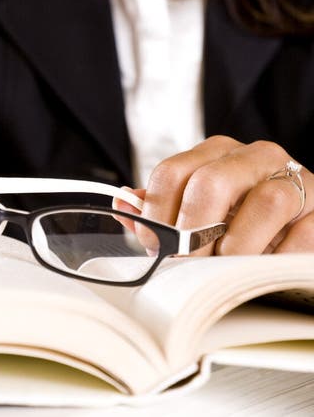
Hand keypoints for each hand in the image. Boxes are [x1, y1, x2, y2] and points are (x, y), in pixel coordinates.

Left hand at [135, 136, 313, 254]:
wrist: (306, 223)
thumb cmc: (246, 218)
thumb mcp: (205, 209)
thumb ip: (165, 210)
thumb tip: (126, 206)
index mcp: (217, 152)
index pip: (173, 172)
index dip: (158, 215)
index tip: (156, 248)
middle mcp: (255, 156)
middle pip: (211, 183)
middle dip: (194, 232)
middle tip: (188, 265)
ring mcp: (293, 179)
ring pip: (263, 203)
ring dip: (238, 247)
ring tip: (227, 270)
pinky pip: (301, 236)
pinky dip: (279, 259)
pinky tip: (265, 270)